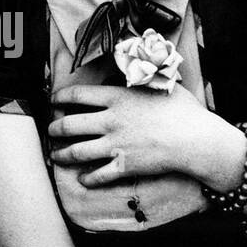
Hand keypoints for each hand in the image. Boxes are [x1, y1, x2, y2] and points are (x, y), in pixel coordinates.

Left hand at [48, 83, 240, 187]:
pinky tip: (82, 178)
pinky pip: (98, 175)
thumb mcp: (160, 84)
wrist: (196, 139)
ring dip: (62, 154)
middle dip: (54, 128)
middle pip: (69, 124)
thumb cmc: (184, 110)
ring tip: (55, 155)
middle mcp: (110, 121)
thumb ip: (141, 78)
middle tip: (50, 129)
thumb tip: (134, 68)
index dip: (60, 97)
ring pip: (77, 151)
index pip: (78, 95)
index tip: (54, 100)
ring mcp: (115, 145)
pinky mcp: (124, 166)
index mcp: (117, 98)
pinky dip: (87, 178)